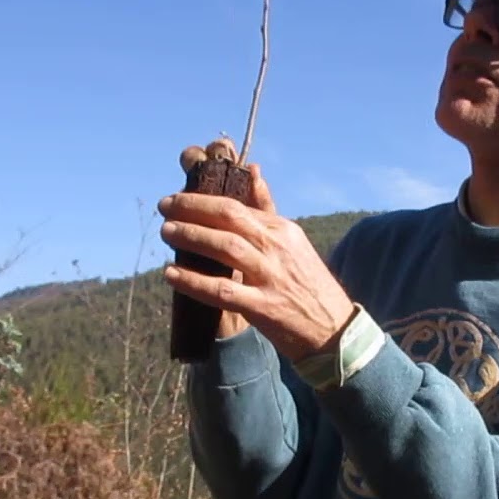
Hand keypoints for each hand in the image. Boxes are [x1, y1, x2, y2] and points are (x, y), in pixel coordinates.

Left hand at [159, 150, 355, 362]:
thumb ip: (268, 209)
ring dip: (191, 237)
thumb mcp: (293, 242)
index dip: (202, 199)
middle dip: (191, 209)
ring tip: (167, 232)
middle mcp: (277, 248)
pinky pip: (222, 290)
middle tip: (164, 208)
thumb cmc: (307, 284)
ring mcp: (271, 277)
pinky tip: (171, 274)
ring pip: (224, 248)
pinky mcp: (264, 307)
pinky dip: (194, 281)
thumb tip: (251, 169)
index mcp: (283, 230)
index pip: (238, 205)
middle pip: (229, 218)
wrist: (334, 329)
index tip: (177, 200)